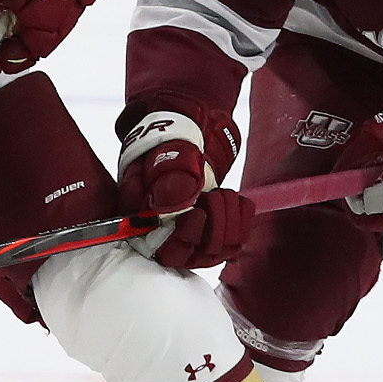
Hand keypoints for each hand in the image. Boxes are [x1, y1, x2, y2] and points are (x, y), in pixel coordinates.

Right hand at [117, 106, 252, 268]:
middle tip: (214, 196)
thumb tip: (172, 201)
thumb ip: (167, 171)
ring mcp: (189, 230)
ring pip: (214, 251)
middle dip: (211, 229)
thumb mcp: (165, 145)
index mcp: (141, 214)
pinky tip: (236, 200)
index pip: (160, 248)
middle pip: (190, 255)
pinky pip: (234, 241)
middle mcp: (163, 229)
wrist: (190, 126)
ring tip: (223, 194)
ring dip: (227, 222)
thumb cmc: (170, 136)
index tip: (198, 213)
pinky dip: (241, 220)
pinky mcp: (213, 227)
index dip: (181, 239)